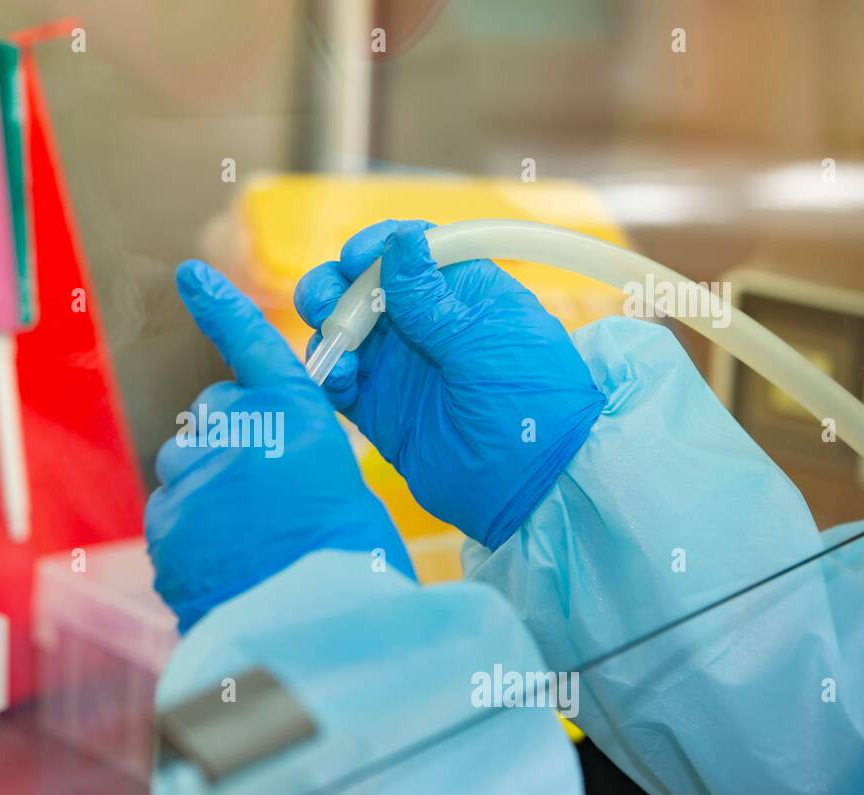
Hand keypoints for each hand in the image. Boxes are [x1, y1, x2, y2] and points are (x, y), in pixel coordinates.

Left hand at [146, 260, 413, 631]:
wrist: (317, 638)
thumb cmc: (354, 570)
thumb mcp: (344, 492)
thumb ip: (297, 458)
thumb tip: (268, 465)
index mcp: (297, 421)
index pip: (254, 350)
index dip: (222, 307)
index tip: (190, 274)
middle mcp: (240, 436)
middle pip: (214, 417)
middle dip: (228, 441)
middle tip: (262, 497)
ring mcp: (196, 480)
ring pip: (184, 463)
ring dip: (204, 486)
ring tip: (244, 538)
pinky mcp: (165, 524)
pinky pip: (170, 512)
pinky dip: (189, 531)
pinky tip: (223, 563)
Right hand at [295, 220, 605, 548]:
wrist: (535, 484)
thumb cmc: (531, 402)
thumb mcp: (484, 341)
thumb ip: (432, 298)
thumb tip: (400, 240)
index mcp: (461, 291)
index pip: (410, 250)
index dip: (377, 246)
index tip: (356, 257)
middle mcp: (424, 323)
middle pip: (362, 285)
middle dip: (335, 286)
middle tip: (328, 304)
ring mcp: (397, 365)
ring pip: (342, 329)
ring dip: (328, 328)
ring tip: (338, 349)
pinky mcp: (378, 408)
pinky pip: (338, 379)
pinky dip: (328, 372)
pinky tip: (338, 379)